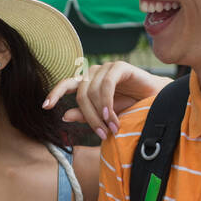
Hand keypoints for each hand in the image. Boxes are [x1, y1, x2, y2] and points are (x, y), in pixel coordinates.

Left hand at [42, 62, 170, 139]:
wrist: (156, 101)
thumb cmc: (131, 108)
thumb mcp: (104, 116)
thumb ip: (86, 115)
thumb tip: (64, 115)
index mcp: (87, 83)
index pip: (66, 85)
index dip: (54, 93)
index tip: (45, 107)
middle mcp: (94, 73)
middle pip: (80, 94)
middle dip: (89, 117)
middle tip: (101, 134)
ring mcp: (106, 68)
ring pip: (91, 91)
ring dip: (100, 113)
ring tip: (111, 128)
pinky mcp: (120, 67)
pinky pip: (106, 84)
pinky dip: (107, 102)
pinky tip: (111, 115)